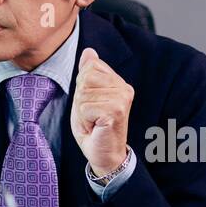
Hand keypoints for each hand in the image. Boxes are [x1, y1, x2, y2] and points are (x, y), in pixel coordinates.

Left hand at [72, 47, 133, 175]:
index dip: (83, 87)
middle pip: (85, 79)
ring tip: (93, 122)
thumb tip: (89, 51)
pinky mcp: (115, 111)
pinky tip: (95, 127)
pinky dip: (84, 120)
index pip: (90, 67)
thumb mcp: (87, 97)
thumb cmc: (95, 127)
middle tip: (91, 116)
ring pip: (83, 93)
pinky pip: (85, 107)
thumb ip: (88, 74)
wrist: (104, 154)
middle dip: (81, 99)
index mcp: (119, 82)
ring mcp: (121, 99)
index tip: (92, 105)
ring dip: (82, 111)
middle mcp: (124, 88)